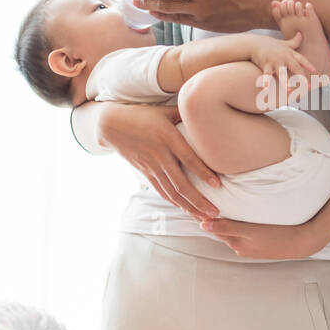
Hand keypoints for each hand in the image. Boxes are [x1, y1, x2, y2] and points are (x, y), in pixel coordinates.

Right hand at [100, 102, 220, 217]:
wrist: (111, 125)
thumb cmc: (143, 114)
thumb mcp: (164, 111)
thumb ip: (185, 116)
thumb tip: (208, 113)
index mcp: (167, 137)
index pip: (188, 158)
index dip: (203, 172)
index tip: (217, 185)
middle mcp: (160, 155)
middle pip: (181, 183)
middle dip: (199, 201)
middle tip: (215, 212)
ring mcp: (151, 166)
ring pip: (172, 192)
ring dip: (188, 207)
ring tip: (204, 217)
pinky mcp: (145, 173)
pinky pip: (162, 191)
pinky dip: (175, 202)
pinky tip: (186, 210)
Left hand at [197, 216, 321, 259]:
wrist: (302, 242)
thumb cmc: (277, 235)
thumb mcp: (250, 231)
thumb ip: (226, 227)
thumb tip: (202, 225)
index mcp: (237, 244)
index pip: (215, 228)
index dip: (206, 217)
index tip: (198, 204)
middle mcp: (241, 247)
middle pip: (223, 230)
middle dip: (215, 218)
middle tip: (206, 200)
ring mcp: (251, 247)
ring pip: (233, 231)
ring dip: (227, 220)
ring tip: (220, 205)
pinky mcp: (260, 244)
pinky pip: (244, 232)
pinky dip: (239, 224)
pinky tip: (241, 215)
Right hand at [249, 32, 316, 82]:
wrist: (255, 43)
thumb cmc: (271, 44)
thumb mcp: (284, 43)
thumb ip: (294, 41)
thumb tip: (300, 33)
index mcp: (290, 53)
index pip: (301, 59)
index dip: (307, 65)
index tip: (314, 70)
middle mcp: (284, 57)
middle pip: (295, 67)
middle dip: (301, 76)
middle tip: (307, 86)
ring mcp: (275, 61)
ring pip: (281, 72)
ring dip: (285, 81)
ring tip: (289, 90)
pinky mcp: (265, 64)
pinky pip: (267, 74)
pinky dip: (266, 81)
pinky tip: (266, 88)